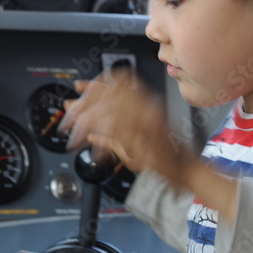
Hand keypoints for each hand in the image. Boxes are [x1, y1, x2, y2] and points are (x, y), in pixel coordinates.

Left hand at [59, 68, 236, 219]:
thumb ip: (110, 135)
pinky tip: (90, 140)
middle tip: (68, 112)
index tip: (77, 85)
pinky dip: (100, 137)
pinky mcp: (146, 138)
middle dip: (84, 102)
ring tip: (73, 132)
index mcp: (146, 105)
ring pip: (109, 111)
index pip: (119, 84)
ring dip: (87, 121)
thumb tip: (88, 132)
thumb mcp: (132, 142)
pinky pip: (118, 131)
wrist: (184, 169)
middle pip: (109, 95)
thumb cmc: (162, 157)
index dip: (95, 84)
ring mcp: (147, 123)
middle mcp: (147, 109)